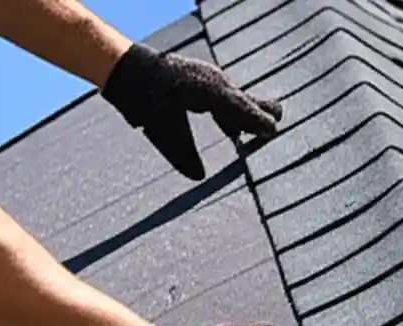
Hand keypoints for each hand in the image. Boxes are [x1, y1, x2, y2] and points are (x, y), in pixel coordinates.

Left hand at [102, 44, 283, 179]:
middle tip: (271, 137)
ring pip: (238, 100)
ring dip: (246, 119)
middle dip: (260, 117)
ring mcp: (210, 80)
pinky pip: (225, 100)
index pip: (241, 106)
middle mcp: (214, 82)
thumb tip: (200, 177)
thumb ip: (183, 154)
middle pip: (247, 101)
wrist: (130, 71)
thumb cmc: (145, 100)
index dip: (258, 120)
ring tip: (258, 138)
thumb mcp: (163, 131)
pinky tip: (233, 132)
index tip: (273, 132)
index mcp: (208, 90)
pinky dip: (232, 116)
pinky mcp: (203, 83)